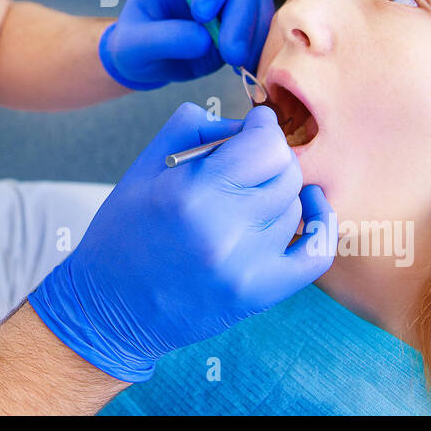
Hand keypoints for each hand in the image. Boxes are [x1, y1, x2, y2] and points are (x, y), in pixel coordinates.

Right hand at [27, 103, 335, 381]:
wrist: (111, 307)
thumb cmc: (123, 232)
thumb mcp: (145, 165)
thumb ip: (197, 127)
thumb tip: (247, 123)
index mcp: (189, 194)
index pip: (265, 144)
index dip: (263, 127)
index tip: (254, 126)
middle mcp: (222, 232)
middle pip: (286, 172)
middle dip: (271, 156)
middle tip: (249, 160)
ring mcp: (244, 268)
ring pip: (295, 205)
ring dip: (278, 191)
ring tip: (248, 195)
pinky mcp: (258, 294)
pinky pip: (317, 251)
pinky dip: (320, 223)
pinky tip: (307, 207)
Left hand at [99, 0, 273, 89]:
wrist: (145, 66)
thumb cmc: (132, 47)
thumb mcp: (132, 46)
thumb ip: (162, 39)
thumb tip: (204, 38)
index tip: (202, 14)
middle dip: (238, 17)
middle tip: (228, 53)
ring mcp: (228, 3)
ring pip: (257, 3)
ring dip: (251, 33)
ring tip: (233, 62)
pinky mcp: (240, 27)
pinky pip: (262, 28)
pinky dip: (257, 46)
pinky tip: (242, 66)